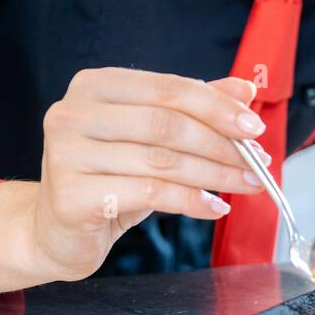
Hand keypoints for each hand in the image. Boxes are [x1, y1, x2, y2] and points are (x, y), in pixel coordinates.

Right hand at [30, 68, 269, 281]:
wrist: (57, 230)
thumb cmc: (110, 175)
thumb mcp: (154, 136)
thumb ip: (195, 108)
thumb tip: (245, 88)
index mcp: (95, 85)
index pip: (169, 88)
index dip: (217, 106)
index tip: (254, 127)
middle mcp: (73, 113)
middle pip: (167, 124)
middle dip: (221, 144)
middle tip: (257, 163)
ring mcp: (66, 154)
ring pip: (162, 161)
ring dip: (215, 175)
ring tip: (246, 185)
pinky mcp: (71, 195)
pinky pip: (149, 195)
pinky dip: (191, 201)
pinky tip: (215, 207)